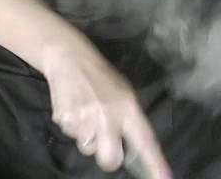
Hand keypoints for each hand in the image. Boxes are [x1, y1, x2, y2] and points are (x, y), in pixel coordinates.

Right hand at [40, 45, 172, 178]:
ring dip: (88, 138)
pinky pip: (71, 135)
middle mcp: (107, 117)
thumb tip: (134, 146)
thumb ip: (130, 118)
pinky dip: (73, 126)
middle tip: (105, 142)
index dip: (154, 162)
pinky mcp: (65, 120)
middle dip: (108, 156)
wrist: (68, 58)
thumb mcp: (124, 92)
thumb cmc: (100, 77)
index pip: (144, 140)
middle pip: (110, 159)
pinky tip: (75, 108)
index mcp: (127, 108)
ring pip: (87, 148)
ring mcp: (85, 120)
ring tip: (86, 114)